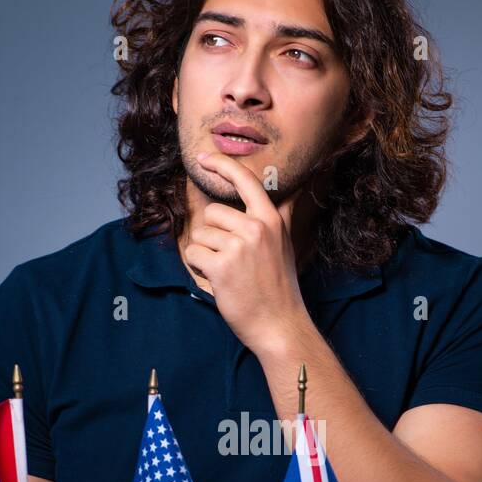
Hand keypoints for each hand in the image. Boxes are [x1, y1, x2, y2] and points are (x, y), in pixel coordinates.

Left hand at [184, 150, 310, 355]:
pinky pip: (194, 254)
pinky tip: (219, 281)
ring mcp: (239, 246)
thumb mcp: (283, 245)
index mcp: (271, 220)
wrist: (280, 325)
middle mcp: (256, 227)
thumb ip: (277, 218)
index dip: (222, 164)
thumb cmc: (279, 288)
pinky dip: (199, 268)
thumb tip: (287, 192)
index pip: (245, 180)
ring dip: (206, 254)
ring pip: (200, 234)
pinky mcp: (222, 266)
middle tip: (233, 261)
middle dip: (214, 235)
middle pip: (213, 212)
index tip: (203, 157)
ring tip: (228, 273)